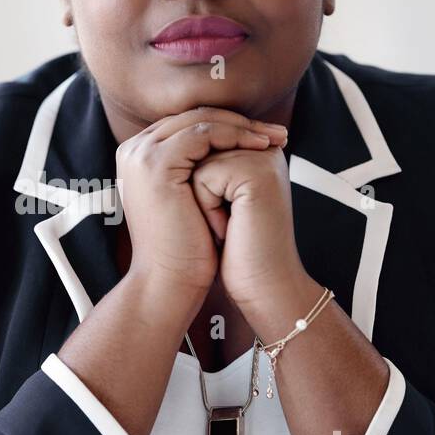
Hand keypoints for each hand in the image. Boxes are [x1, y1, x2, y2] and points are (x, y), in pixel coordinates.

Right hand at [115, 107, 287, 299]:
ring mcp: (141, 154)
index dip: (231, 126)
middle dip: (242, 122)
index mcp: (139, 156)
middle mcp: (133, 150)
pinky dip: (236, 136)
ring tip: (275, 140)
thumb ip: (201, 168)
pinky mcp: (155, 163)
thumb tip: (237, 145)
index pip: (190, 125)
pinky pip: (203, 134)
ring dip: (244, 127)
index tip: (267, 136)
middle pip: (196, 117)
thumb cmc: (186, 248)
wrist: (169, 281)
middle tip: (278, 134)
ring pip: (201, 121)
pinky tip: (260, 147)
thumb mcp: (194, 198)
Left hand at [189, 135, 309, 316]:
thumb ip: (207, 168)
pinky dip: (208, 209)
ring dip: (202, 202)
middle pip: (198, 152)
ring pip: (198, 164)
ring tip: (228, 228)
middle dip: (200, 193)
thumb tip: (172, 151)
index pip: (203, 147)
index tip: (223, 218)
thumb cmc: (237, 251)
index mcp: (257, 153)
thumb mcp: (218, 201)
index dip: (198, 187)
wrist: (262, 286)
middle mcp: (263, 150)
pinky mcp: (255, 173)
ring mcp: (262, 158)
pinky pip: (204, 178)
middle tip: (228, 225)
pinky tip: (229, 230)